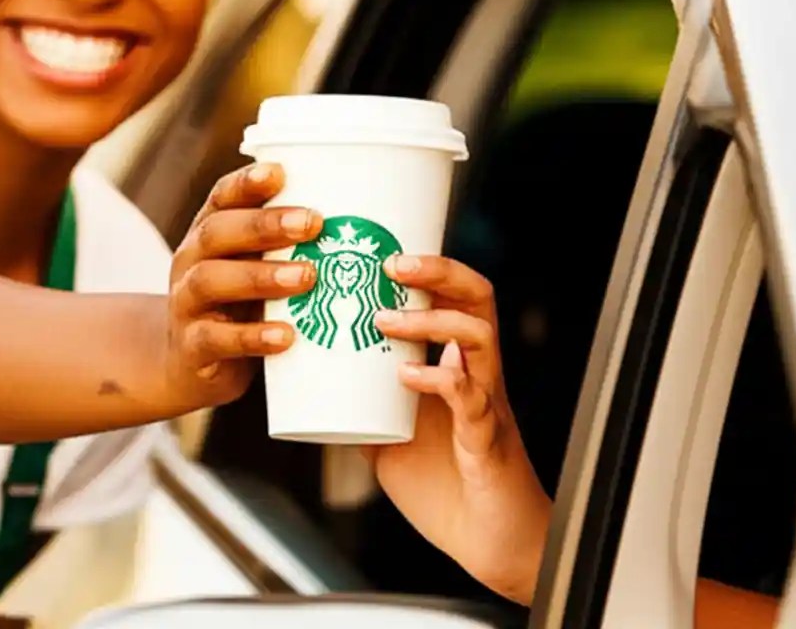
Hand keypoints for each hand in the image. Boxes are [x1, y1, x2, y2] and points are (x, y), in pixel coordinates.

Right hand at [167, 164, 321, 410]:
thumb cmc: (243, 307)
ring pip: (211, 280)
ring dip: (261, 276)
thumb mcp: (258, 269)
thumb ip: (292, 248)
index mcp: (210, 234)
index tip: (280, 173)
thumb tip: (374, 222)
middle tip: (313, 222)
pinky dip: (252, 337)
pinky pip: (216, 339)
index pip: (222, 197)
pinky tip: (287, 336)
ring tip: (307, 275)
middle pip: (217, 232)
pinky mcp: (192, 347)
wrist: (192, 367)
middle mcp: (190, 262)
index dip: (247, 183)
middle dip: (264, 224)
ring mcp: (186, 304)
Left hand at [369, 255, 551, 605]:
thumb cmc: (446, 487)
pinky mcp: (487, 441)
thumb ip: (358, 408)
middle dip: (439, 272)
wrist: (485, 544)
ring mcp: (487, 405)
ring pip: (479, 338)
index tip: (381, 251)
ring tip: (386, 319)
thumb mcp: (388, 438)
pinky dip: (440, 383)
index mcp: (458, 369)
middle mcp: (479, 376)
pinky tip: (408, 377)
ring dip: (431, 322)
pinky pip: (472, 401)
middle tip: (392, 263)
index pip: (455, 299)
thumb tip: (309, 388)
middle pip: (478, 299)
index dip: (427, 269)